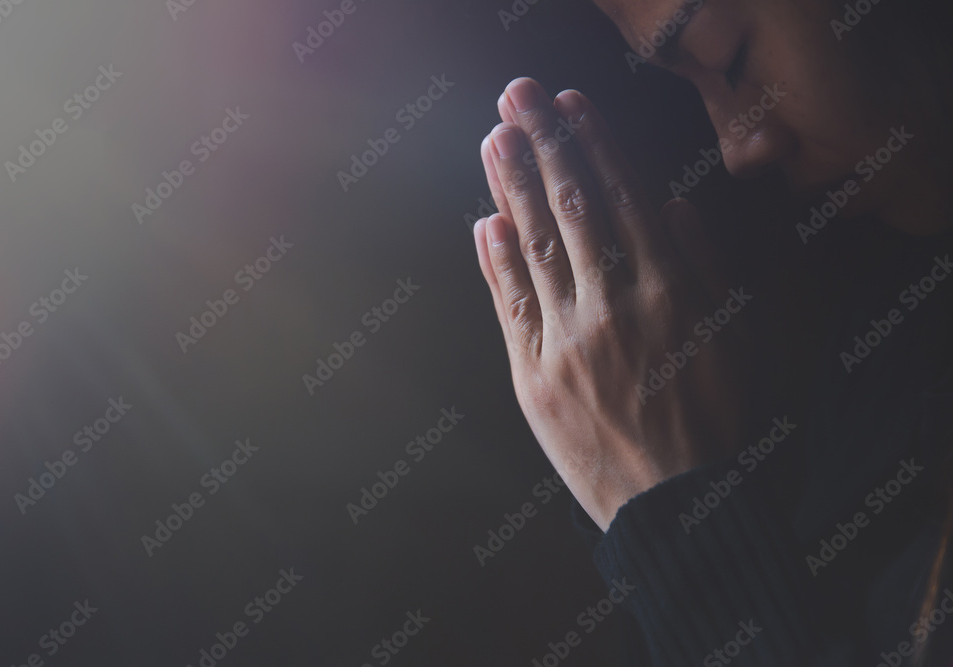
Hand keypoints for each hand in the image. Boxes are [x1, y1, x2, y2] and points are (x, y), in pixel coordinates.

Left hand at [473, 78, 752, 530]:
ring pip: (535, 250)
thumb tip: (669, 208)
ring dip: (511, 191)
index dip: (593, 147)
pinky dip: (495, 265)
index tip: (570, 105)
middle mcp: (615, 308)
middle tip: (515, 97)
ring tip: (493, 141)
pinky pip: (512, 310)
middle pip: (571, 211)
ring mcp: (569, 343)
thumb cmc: (727, 429)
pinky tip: (483, 224)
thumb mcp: (740, 340)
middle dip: (541, 147)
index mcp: (673, 293)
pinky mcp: (535, 381)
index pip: (623, 200)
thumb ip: (704, 269)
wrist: (686, 516)